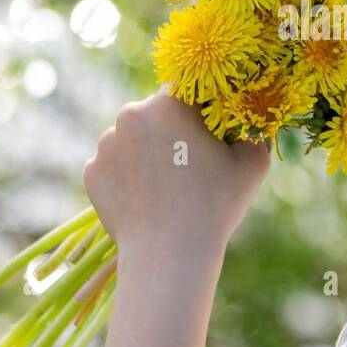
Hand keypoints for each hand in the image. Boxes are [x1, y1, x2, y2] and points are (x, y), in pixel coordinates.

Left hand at [82, 85, 272, 259]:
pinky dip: (129, 176)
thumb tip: (248, 124)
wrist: (169, 254)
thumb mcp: (253, 163)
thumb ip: (252, 132)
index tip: (211, 132)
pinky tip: (149, 199)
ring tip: (169, 186)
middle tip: (191, 163)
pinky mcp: (93, 172)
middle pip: (156, 113)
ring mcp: (106, 145)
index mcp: (168, 103)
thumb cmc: (215, 205)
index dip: (201, 110)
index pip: (187, 92)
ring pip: (132, 138)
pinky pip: (115, 165)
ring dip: (148, 152)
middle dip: (172, 131)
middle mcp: (131, 115)